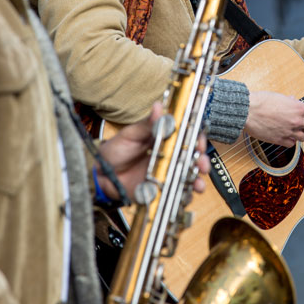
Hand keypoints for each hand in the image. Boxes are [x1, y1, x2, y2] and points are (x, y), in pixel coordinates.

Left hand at [95, 103, 209, 200]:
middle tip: (202, 164)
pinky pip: (176, 196)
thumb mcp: (131, 134)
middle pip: (193, 159)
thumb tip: (159, 106)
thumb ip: (147, 124)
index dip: (198, 139)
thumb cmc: (116, 150)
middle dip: (202, 162)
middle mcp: (170, 157)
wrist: (102, 174)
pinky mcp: (161, 191)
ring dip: (197, 181)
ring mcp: (167, 175)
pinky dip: (184, 197)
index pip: (188, 137)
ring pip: (189, 178)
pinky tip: (185, 197)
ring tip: (198, 184)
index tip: (199, 142)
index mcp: (166, 140)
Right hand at [245, 90, 303, 147]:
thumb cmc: (261, 102)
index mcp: (298, 108)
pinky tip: (286, 136)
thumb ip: (289, 101)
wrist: (249, 111)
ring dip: (301, 134)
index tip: (301, 114)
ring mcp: (289, 131)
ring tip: (296, 132)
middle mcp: (296, 121)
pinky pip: (292, 144)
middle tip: (299, 123)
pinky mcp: (280, 140)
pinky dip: (290, 140)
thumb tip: (292, 101)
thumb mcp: (279, 96)